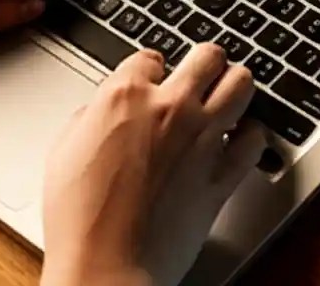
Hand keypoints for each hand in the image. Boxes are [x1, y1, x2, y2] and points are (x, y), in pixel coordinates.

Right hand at [41, 44, 266, 285]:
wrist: (106, 264)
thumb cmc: (79, 218)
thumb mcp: (64, 150)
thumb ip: (92, 116)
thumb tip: (104, 110)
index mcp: (125, 96)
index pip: (151, 56)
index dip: (152, 68)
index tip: (154, 78)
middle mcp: (169, 108)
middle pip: (207, 56)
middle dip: (204, 63)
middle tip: (201, 74)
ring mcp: (202, 138)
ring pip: (242, 83)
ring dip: (234, 86)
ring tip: (226, 96)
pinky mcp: (223, 173)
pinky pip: (255, 139)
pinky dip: (250, 136)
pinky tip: (239, 140)